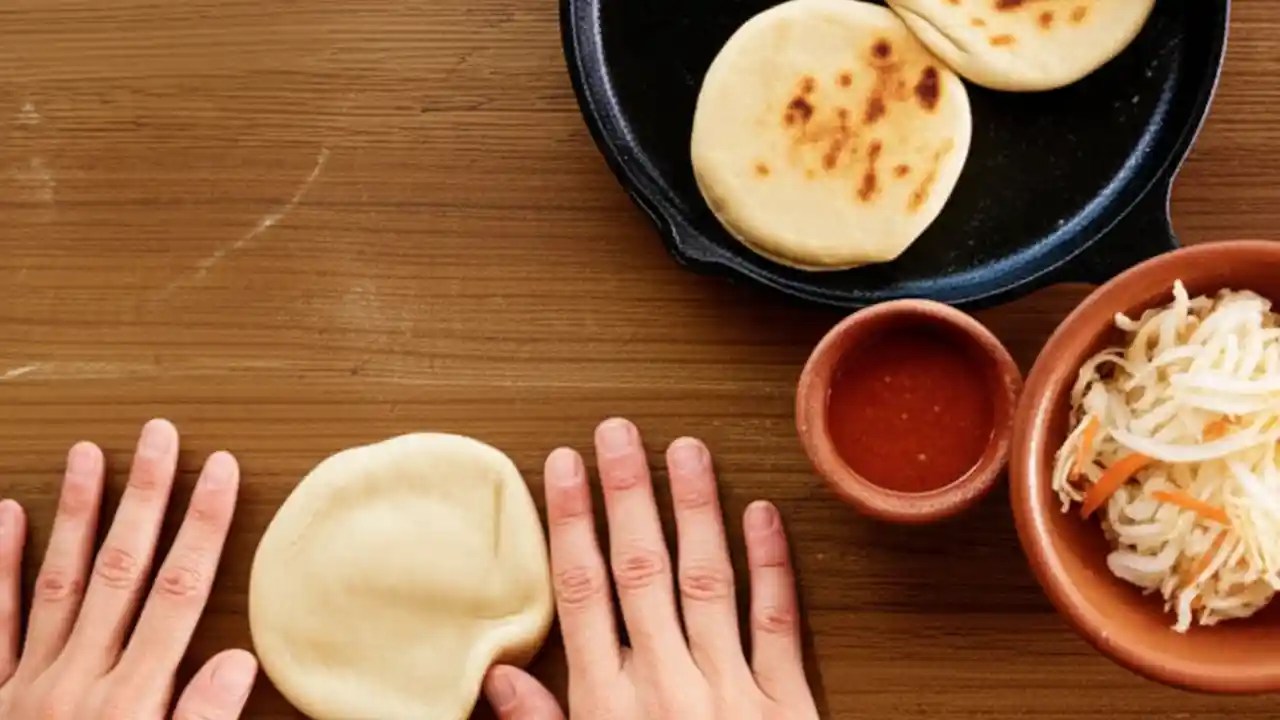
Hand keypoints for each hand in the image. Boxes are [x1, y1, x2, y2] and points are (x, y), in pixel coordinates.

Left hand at [0, 419, 257, 718]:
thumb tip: (240, 658)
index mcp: (130, 699)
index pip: (179, 593)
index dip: (203, 526)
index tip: (219, 470)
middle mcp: (78, 678)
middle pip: (120, 571)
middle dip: (145, 499)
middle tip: (157, 435)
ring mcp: (27, 682)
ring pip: (55, 582)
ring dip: (75, 515)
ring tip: (87, 454)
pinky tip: (6, 517)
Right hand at [484, 418, 818, 718]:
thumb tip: (497, 675)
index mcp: (610, 706)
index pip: (582, 594)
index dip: (571, 524)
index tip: (564, 466)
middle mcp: (666, 685)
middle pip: (641, 572)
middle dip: (627, 496)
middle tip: (619, 432)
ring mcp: (732, 692)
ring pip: (708, 582)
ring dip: (695, 511)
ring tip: (687, 450)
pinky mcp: (789, 707)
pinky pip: (780, 626)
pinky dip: (774, 568)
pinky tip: (763, 514)